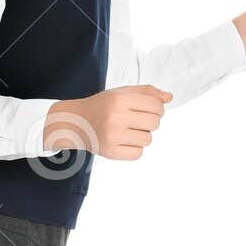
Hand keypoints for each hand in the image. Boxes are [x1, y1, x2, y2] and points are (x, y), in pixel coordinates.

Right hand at [44, 85, 173, 159]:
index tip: (148, 109)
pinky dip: (134, 148)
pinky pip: (138, 153)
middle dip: (150, 122)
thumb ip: (146, 92)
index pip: (156, 105)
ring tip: (128, 131)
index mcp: (119, 99)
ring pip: (148, 139)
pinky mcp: (111, 152)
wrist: (76, 122)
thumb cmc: (102, 106)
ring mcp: (113, 136)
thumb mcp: (121, 93)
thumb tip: (169, 97)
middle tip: (136, 121)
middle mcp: (116, 117)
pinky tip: (123, 141)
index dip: (157, 108)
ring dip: (142, 136)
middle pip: (155, 123)